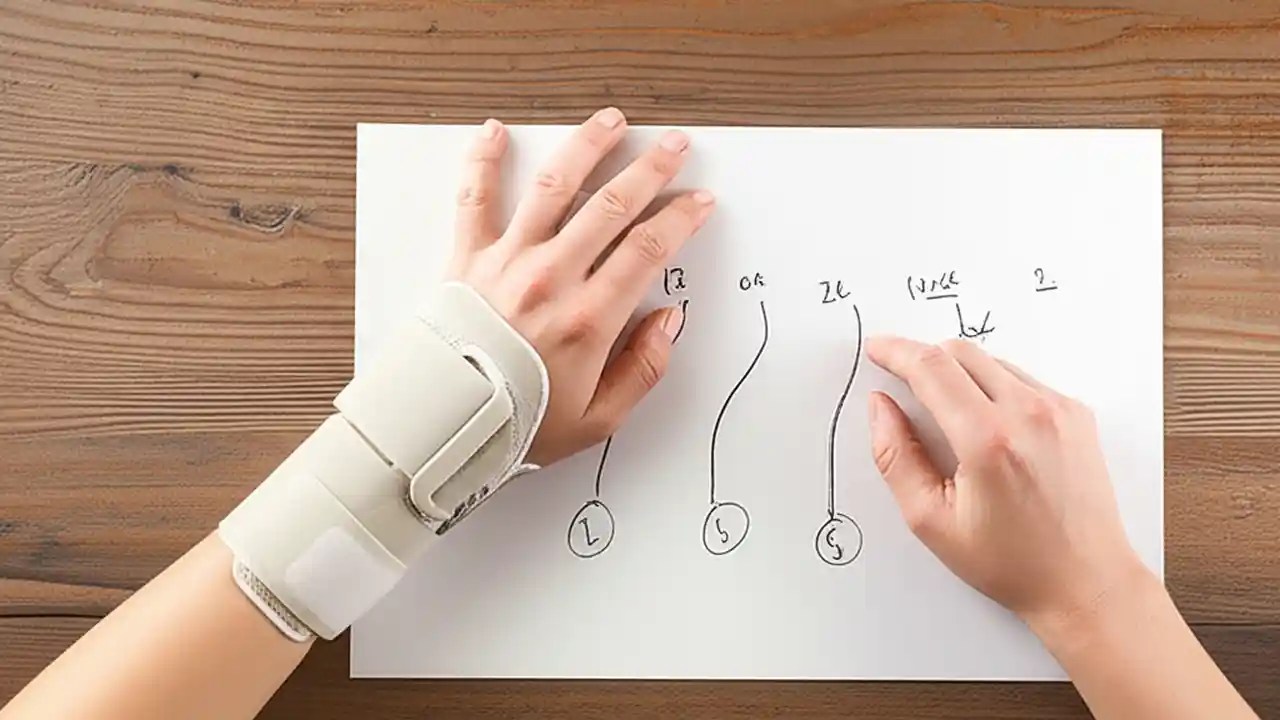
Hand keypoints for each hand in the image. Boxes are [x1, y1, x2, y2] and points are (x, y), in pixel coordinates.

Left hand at [446, 108, 713, 465]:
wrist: (444, 428)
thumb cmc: (518, 426)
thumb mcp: (597, 420)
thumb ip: (642, 370)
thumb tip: (667, 322)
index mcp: (588, 318)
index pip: (648, 249)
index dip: (681, 219)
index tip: (699, 202)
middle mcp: (551, 278)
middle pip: (612, 206)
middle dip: (651, 170)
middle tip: (674, 147)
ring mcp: (507, 261)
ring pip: (555, 186)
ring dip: (588, 146)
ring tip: (611, 122)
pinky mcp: (467, 257)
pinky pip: (474, 197)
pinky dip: (483, 160)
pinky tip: (495, 132)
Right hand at [866, 337, 1150, 629]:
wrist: (1086, 581)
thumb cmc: (1010, 562)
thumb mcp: (930, 520)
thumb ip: (895, 457)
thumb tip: (880, 406)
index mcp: (987, 440)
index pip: (931, 368)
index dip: (896, 352)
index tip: (876, 350)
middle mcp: (1029, 413)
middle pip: (960, 352)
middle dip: (924, 359)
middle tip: (903, 384)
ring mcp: (1059, 409)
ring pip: (992, 362)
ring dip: (960, 375)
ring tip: (950, 420)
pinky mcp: (1077, 414)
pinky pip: (1023, 380)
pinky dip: (995, 389)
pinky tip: (989, 428)